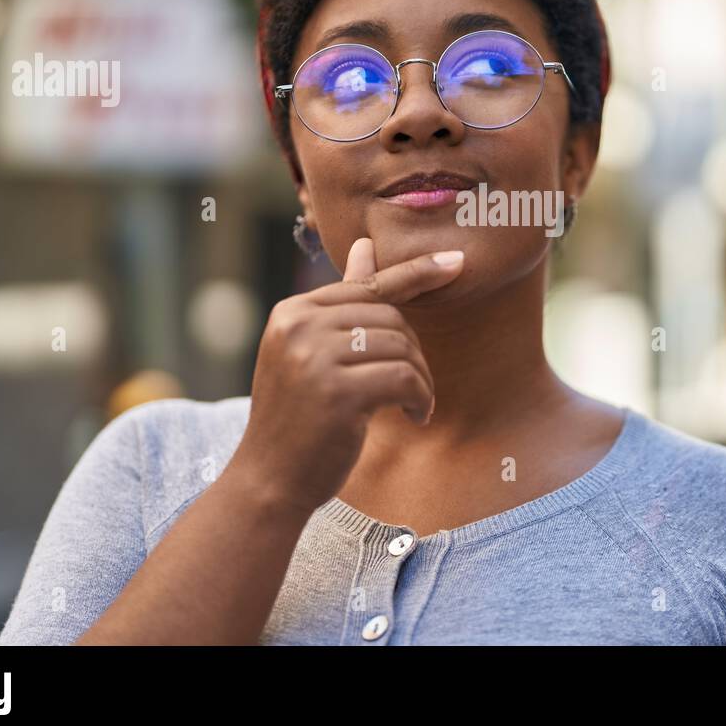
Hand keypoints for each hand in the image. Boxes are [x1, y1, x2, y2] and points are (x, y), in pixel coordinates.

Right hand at [230, 238, 463, 515]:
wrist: (269, 480)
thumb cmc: (299, 418)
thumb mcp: (313, 353)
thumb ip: (344, 304)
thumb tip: (366, 245)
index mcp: (293, 312)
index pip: (366, 286)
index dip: (415, 273)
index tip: (456, 262)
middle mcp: (298, 326)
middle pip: (389, 317)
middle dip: (414, 352)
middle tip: (414, 387)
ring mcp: (313, 357)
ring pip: (401, 346)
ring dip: (420, 379)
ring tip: (414, 405)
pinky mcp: (336, 391)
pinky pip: (404, 377)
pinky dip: (420, 397)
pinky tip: (415, 416)